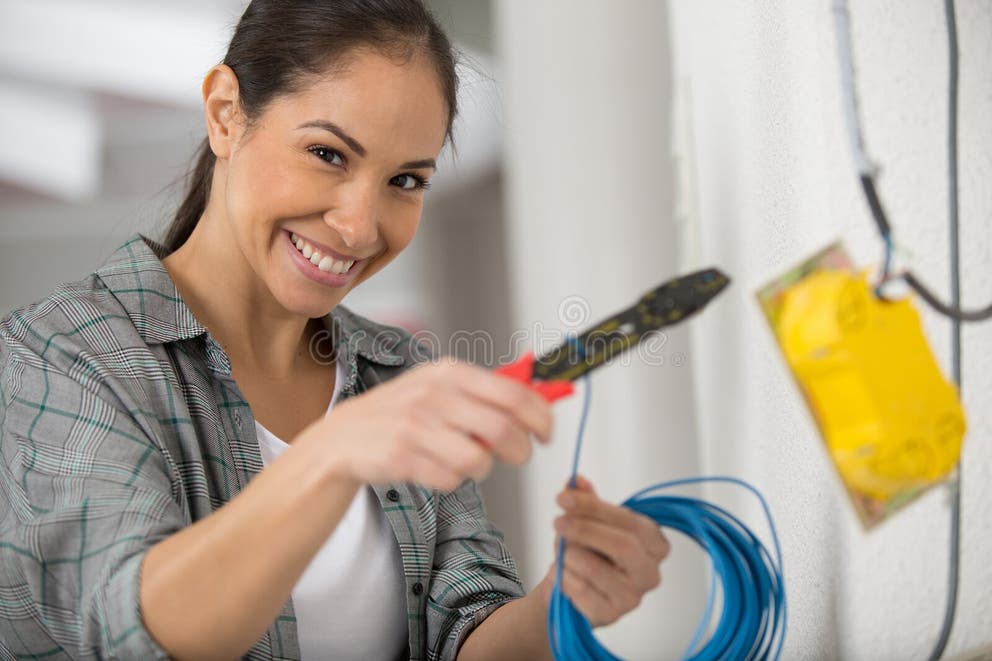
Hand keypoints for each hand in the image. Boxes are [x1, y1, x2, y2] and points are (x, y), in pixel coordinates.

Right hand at [299, 361, 552, 490]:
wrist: (342, 439)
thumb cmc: (401, 415)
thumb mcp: (439, 388)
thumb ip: (484, 393)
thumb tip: (540, 399)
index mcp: (449, 372)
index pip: (514, 393)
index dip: (540, 417)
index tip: (547, 433)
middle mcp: (434, 394)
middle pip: (504, 429)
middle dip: (520, 450)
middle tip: (518, 456)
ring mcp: (415, 426)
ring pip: (479, 459)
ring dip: (482, 469)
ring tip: (467, 463)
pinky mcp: (401, 457)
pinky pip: (450, 479)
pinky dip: (452, 481)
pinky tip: (436, 470)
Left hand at [543, 475, 669, 625]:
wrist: (570, 587)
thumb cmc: (586, 549)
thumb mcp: (586, 519)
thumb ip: (584, 499)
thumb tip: (576, 480)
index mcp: (654, 542)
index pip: (630, 521)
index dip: (595, 507)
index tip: (565, 497)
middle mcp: (651, 572)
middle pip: (623, 546)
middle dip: (585, 530)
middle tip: (557, 521)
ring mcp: (634, 597)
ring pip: (596, 569)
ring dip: (569, 555)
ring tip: (562, 551)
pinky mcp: (612, 614)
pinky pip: (581, 591)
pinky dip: (564, 577)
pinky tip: (563, 573)